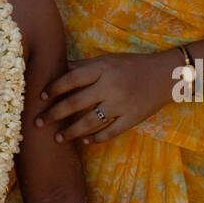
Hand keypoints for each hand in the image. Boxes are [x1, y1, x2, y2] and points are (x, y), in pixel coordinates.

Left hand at [35, 52, 173, 145]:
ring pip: (90, 122)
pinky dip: (96, 139)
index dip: (54, 88)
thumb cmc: (131, 65)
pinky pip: (110, 132)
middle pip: (76, 103)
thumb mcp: (107, 60)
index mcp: (103, 69)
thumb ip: (83, 66)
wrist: (166, 76)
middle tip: (38, 123)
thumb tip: (56, 67)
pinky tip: (83, 142)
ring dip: (70, 132)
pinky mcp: (132, 118)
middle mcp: (110, 86)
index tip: (40, 97)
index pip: (71, 79)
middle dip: (54, 114)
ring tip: (57, 138)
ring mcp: (122, 104)